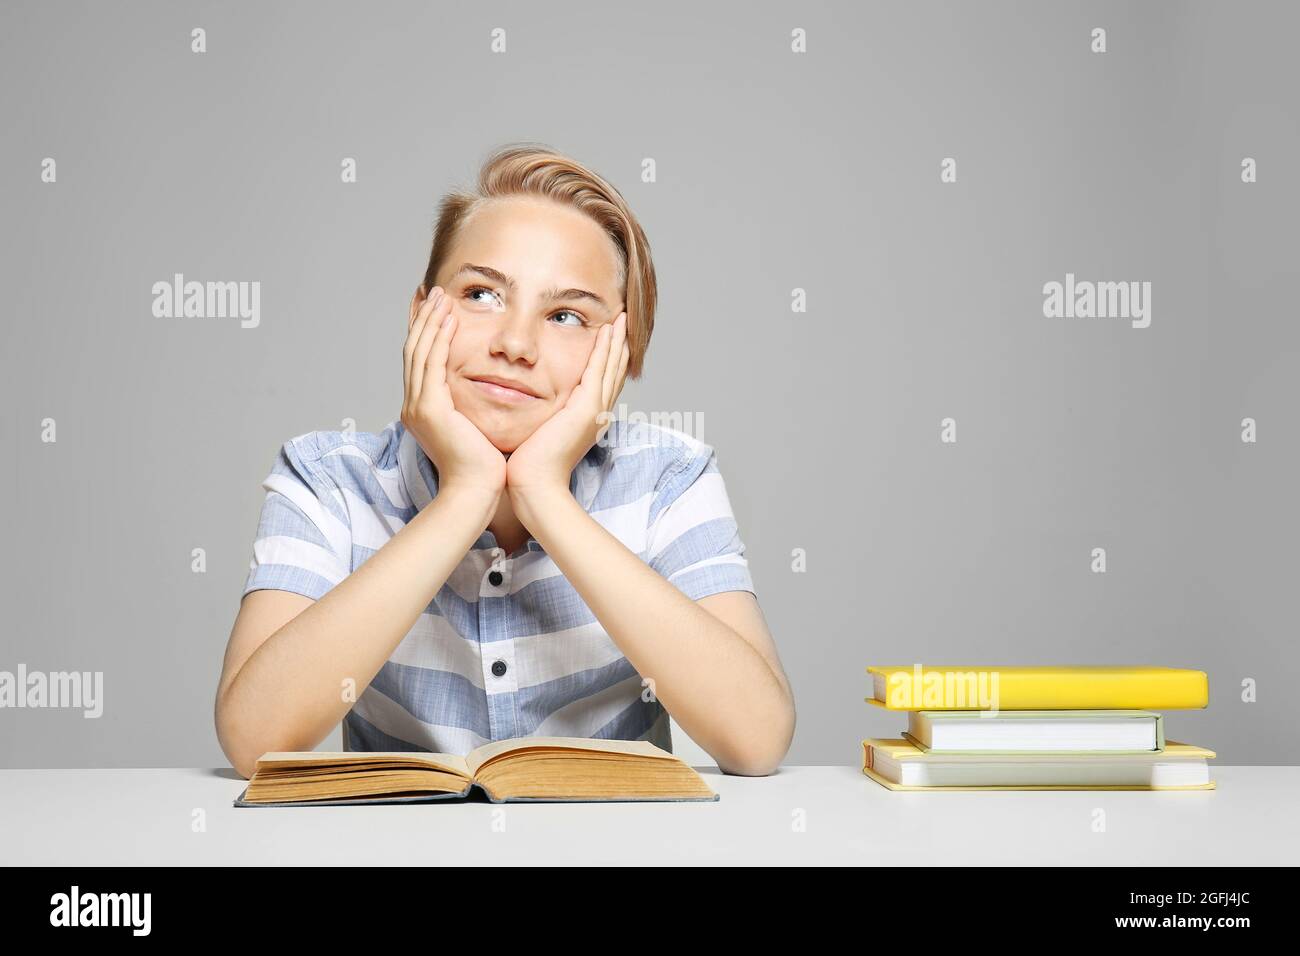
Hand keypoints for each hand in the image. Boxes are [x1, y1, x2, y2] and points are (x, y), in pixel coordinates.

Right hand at [402, 286, 506, 503]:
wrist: (476, 492)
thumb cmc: (482, 466)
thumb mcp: (474, 427)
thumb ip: (471, 406)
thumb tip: (487, 391)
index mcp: (423, 409)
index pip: (420, 360)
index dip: (424, 331)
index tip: (432, 308)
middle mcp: (414, 405)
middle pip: (413, 350)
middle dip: (422, 318)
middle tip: (432, 292)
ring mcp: (418, 406)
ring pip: (419, 352)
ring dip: (430, 321)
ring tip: (441, 297)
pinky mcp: (430, 409)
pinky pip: (432, 365)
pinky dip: (439, 339)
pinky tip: (449, 320)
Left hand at [505, 311, 628, 501]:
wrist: (534, 486)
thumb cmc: (529, 467)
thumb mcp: (537, 434)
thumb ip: (538, 418)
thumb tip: (525, 407)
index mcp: (586, 420)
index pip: (601, 382)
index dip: (608, 359)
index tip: (610, 338)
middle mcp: (597, 414)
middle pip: (614, 372)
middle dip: (619, 345)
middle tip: (624, 321)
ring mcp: (596, 410)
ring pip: (612, 367)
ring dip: (617, 340)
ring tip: (622, 318)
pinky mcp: (588, 407)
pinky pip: (600, 369)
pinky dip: (607, 348)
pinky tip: (610, 330)